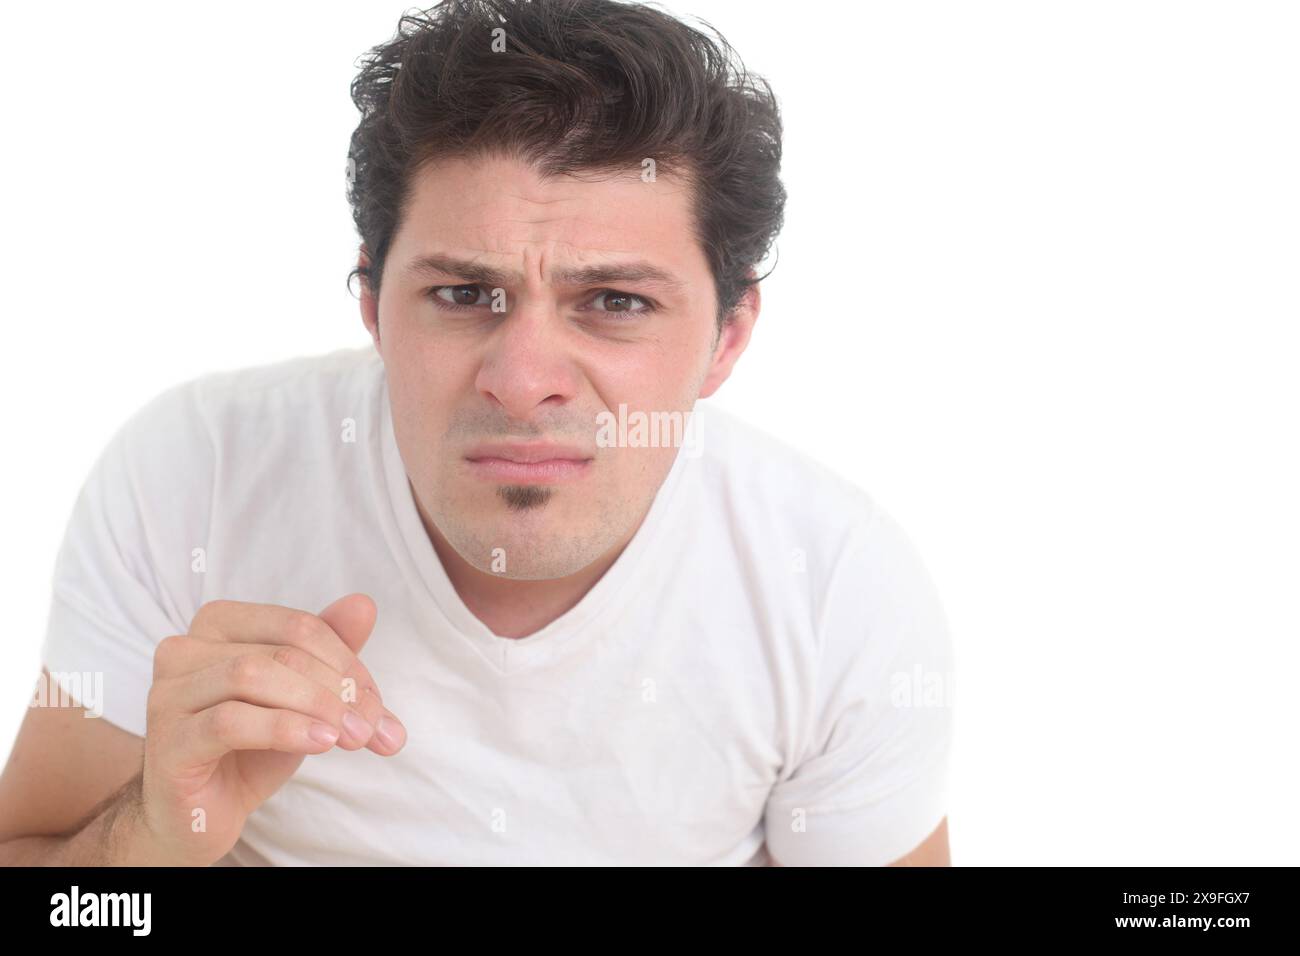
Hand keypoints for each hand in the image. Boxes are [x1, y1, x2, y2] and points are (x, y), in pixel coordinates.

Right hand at [138, 593, 403, 865]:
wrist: (202, 817)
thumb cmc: (251, 748)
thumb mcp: (302, 696)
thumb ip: (330, 650)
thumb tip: (364, 604)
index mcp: (219, 624)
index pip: (298, 626)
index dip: (347, 662)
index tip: (377, 707)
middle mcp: (185, 649)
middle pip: (282, 651)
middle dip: (339, 690)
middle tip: (372, 727)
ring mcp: (168, 694)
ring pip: (253, 676)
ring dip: (316, 706)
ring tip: (352, 737)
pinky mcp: (167, 740)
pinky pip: (230, 721)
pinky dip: (284, 728)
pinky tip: (320, 742)